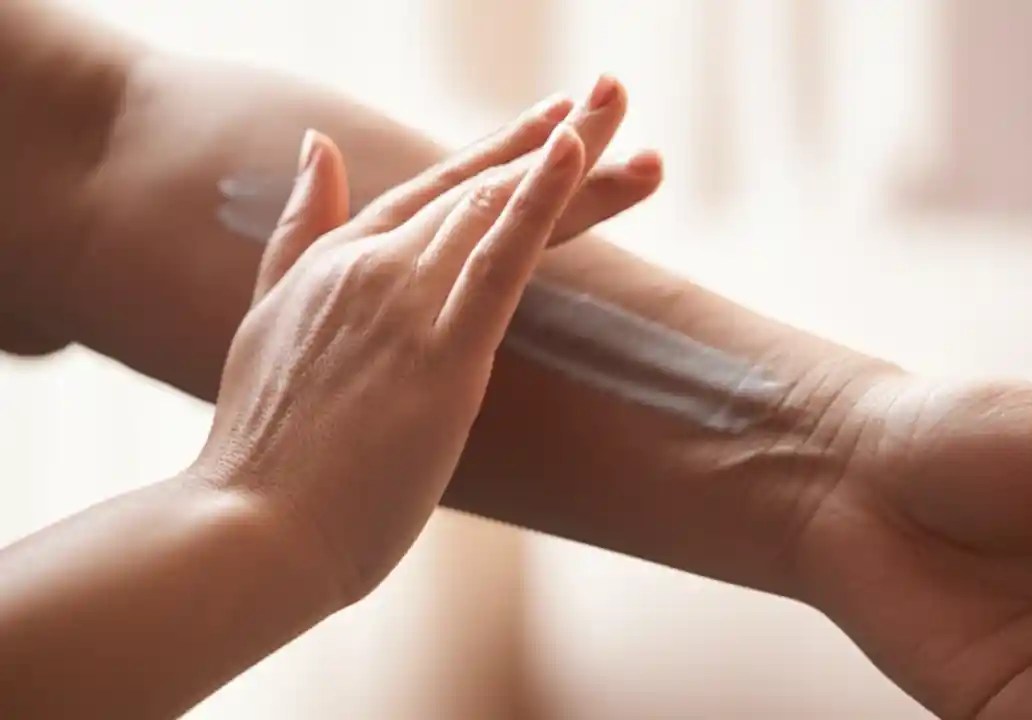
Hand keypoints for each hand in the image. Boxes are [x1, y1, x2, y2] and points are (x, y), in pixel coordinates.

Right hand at [193, 84, 641, 603]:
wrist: (250, 532)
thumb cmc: (264, 450)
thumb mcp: (266, 316)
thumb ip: (299, 232)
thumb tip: (317, 146)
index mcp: (339, 260)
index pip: (435, 186)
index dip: (501, 149)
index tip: (554, 119)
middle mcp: (373, 265)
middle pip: (482, 186)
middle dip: (557, 135)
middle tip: (616, 90)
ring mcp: (405, 304)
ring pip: (500, 208)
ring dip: (573, 153)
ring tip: (622, 105)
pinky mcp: (440, 356)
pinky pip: (500, 258)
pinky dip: (541, 199)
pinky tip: (575, 151)